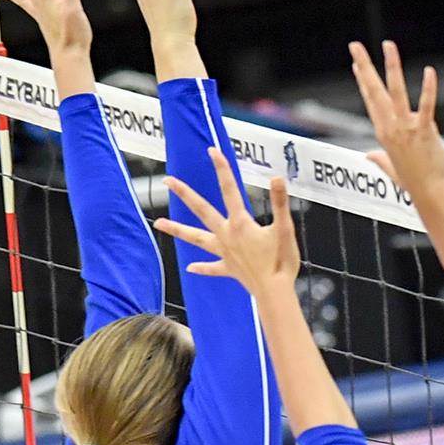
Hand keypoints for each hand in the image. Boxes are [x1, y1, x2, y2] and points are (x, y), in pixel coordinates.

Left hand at [159, 147, 300, 297]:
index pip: (230, 189)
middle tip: (168, 180)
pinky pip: (212, 267)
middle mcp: (227, 236)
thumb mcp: (285, 228)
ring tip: (158, 223)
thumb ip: (280, 202)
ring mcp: (225, 253)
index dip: (222, 168)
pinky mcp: (229, 269)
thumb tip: (277, 177)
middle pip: (201, 210)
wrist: (274, 293)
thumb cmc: (281, 261)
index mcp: (240, 223)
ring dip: (177, 230)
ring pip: (196, 238)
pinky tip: (190, 268)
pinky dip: (201, 267)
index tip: (212, 151)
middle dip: (185, 194)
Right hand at [350, 40, 443, 202]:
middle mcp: (391, 128)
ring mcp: (406, 128)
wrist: (432, 195)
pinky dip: (428, 87)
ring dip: (391, 66)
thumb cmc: (417, 183)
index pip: (370, 101)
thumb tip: (370, 156)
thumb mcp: (393, 171)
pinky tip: (428, 70)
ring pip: (395, 91)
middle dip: (365, 66)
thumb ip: (380, 160)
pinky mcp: (424, 130)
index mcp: (383, 134)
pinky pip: (426, 104)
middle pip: (374, 91)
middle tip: (355, 46)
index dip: (363, 80)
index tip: (357, 63)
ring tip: (388, 45)